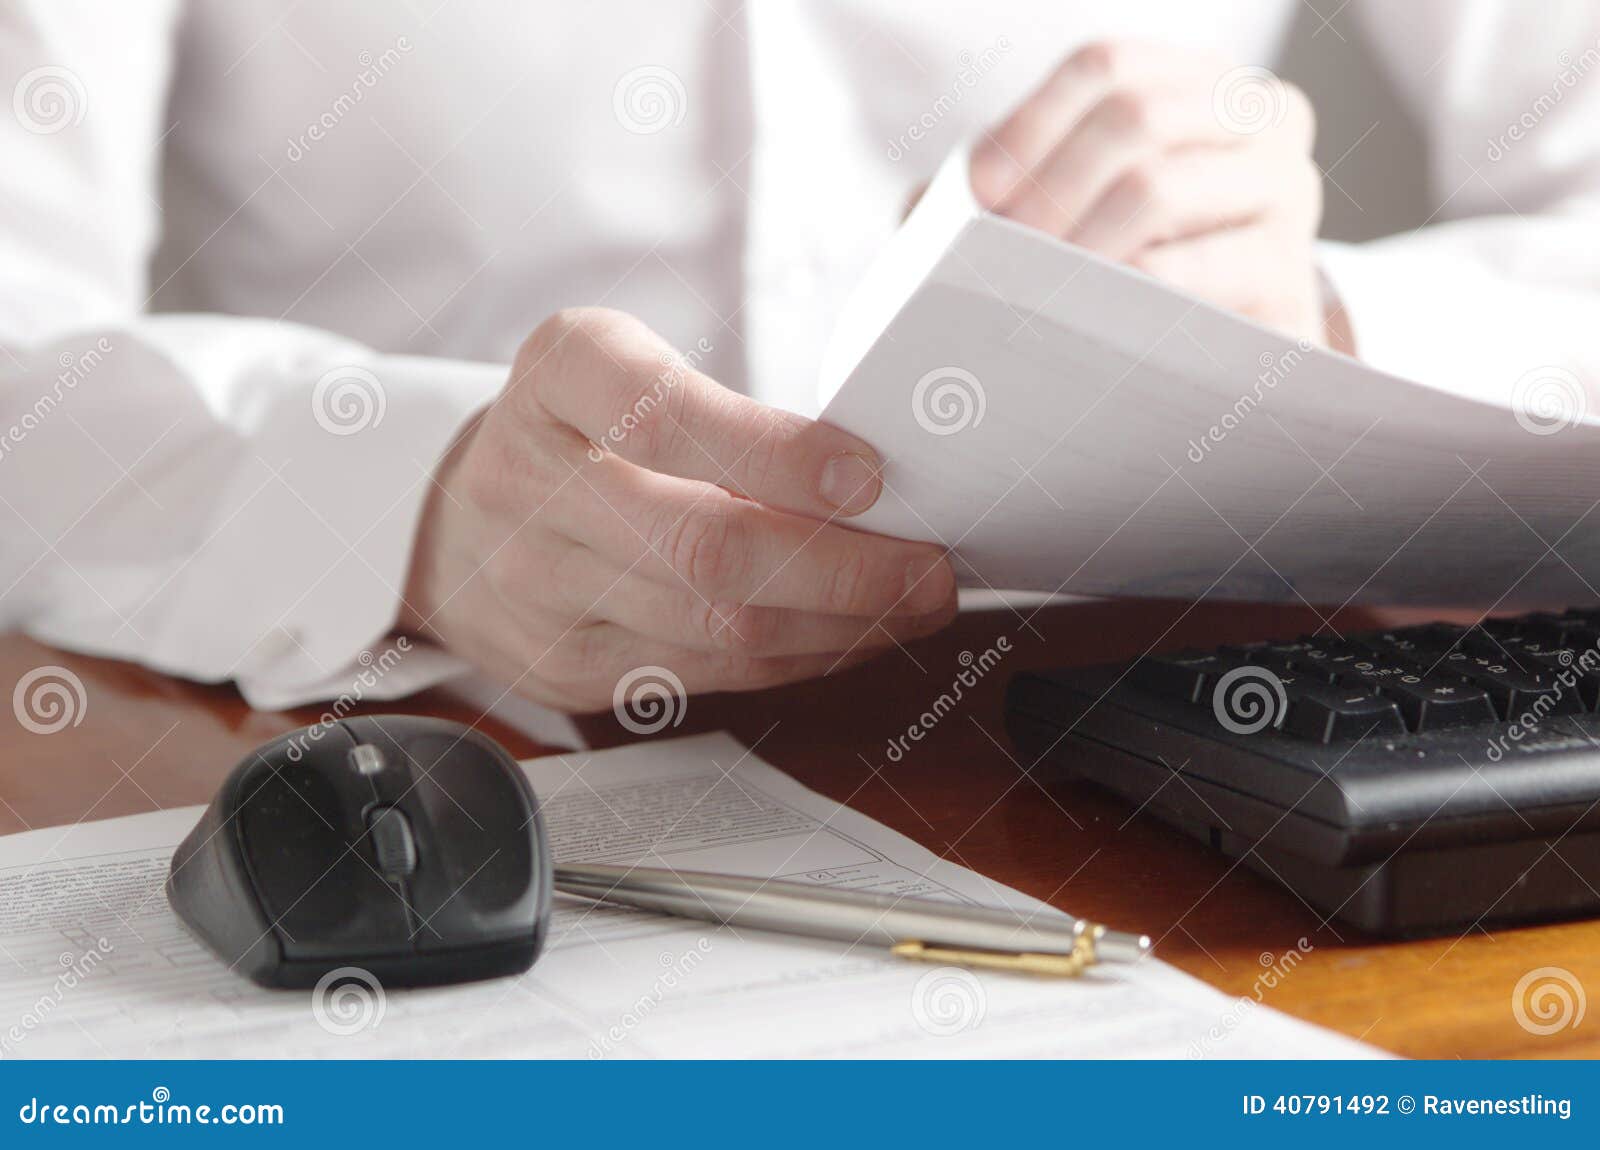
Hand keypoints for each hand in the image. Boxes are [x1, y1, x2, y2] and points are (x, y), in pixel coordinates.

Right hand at [400, 307, 956, 712]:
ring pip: (719, 629)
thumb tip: (871, 479)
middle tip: (930, 566)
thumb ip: (722, 408)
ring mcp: (542, 590)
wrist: (450, 525)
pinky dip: (802, 658)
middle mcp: (533, 484)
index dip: (773, 452)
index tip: (868, 473)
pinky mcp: (569, 668)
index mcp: (557, 377)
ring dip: (842, 624)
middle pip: (703, 547)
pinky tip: (851, 633)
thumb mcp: (621, 369)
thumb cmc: (571, 432)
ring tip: (915, 602)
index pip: (662, 415)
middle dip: (844, 569)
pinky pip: (711, 676)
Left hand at [971, 41, 1346, 350]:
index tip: (980, 194)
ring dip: (1074, 243)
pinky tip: (1090, 318)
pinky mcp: (1289, 276)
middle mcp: (1260, 116)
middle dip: (1047, 190)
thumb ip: (1006, 193)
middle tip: (1000, 255)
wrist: (1226, 356)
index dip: (1029, 126)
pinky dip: (1124, 292)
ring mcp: (1286, 191)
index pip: (1105, 66)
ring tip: (1035, 290)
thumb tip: (924, 208)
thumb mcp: (1077, 210)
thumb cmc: (1132, 269)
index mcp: (1200, 82)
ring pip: (1156, 186)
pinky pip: (1194, 270)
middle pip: (1132, 117)